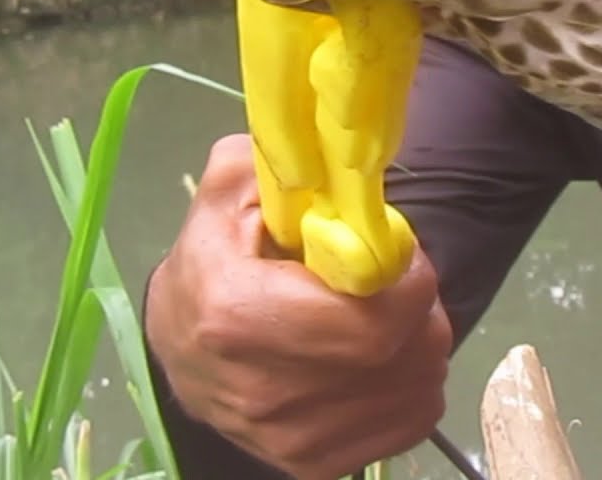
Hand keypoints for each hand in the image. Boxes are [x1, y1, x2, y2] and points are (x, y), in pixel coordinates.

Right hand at [145, 135, 451, 479]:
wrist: (179, 349)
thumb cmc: (215, 261)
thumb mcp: (230, 193)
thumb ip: (281, 163)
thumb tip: (335, 152)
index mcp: (240, 317)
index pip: (374, 320)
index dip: (408, 279)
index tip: (398, 254)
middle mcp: (266, 391)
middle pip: (403, 355)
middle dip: (422, 308)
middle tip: (401, 284)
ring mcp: (292, 438)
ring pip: (418, 390)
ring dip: (422, 345)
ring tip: (388, 318)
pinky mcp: (314, 465)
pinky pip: (411, 423)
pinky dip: (413, 386)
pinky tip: (382, 360)